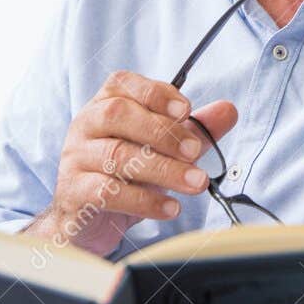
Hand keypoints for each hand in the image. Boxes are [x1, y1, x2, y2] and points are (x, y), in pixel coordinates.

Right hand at [25, 69, 237, 256]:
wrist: (85, 219)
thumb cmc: (123, 174)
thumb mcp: (160, 149)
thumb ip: (192, 129)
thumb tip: (228, 110)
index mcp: (103, 104)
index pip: (123, 84)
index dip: (156, 93)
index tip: (187, 110)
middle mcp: (85, 125)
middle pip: (118, 115)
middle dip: (162, 131)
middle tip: (195, 151)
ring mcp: (76, 158)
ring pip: (117, 156)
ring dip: (163, 169)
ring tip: (196, 183)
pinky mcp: (74, 192)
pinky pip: (108, 192)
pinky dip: (144, 200)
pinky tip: (170, 207)